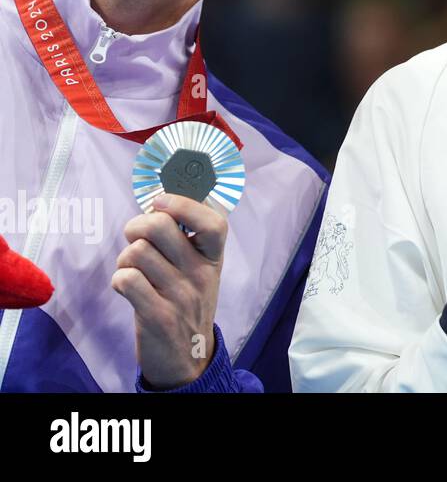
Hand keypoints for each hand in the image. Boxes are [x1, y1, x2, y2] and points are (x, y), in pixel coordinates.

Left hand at [111, 194, 226, 389]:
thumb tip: (157, 205)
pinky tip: (127, 288)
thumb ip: (185, 241)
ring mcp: (181, 296)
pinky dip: (119, 280)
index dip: (184, 204)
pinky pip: (126, 279)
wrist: (188, 359)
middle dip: (136, 226)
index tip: (161, 201)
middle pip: (160, 226)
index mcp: (213, 259)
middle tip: (135, 237)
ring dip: (125, 258)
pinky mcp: (158, 316)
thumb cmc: (186, 304)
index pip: (213, 222)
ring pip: (136, 252)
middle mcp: (201, 275)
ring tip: (133, 270)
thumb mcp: (199, 272)